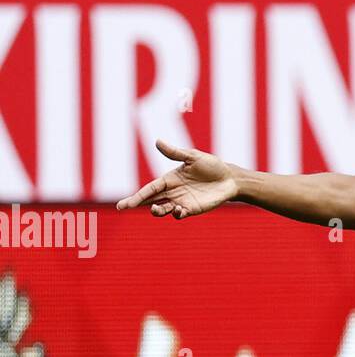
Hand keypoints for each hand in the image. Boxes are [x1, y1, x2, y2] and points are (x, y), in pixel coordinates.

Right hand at [115, 140, 239, 218]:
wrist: (229, 179)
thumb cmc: (211, 165)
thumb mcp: (193, 157)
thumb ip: (175, 153)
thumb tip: (157, 141)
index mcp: (169, 179)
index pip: (149, 188)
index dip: (136, 196)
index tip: (123, 204)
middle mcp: (172, 192)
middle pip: (150, 200)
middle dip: (136, 203)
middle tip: (124, 207)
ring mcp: (181, 202)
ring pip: (163, 209)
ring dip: (157, 211)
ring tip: (156, 209)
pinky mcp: (192, 209)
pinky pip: (180, 215)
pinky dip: (177, 214)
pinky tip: (179, 210)